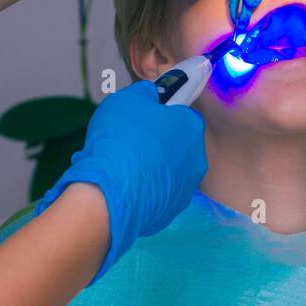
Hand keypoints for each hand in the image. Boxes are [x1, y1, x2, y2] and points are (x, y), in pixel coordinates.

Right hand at [35, 82, 207, 282]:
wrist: (108, 194)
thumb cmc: (120, 141)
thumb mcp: (127, 99)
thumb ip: (146, 93)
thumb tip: (152, 94)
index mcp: (191, 128)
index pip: (182, 115)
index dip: (162, 114)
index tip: (144, 117)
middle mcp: (196, 159)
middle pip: (176, 144)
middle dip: (156, 142)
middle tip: (128, 141)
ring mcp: (185, 189)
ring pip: (166, 170)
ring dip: (149, 166)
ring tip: (121, 166)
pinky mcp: (170, 211)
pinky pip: (157, 193)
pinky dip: (144, 189)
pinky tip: (123, 186)